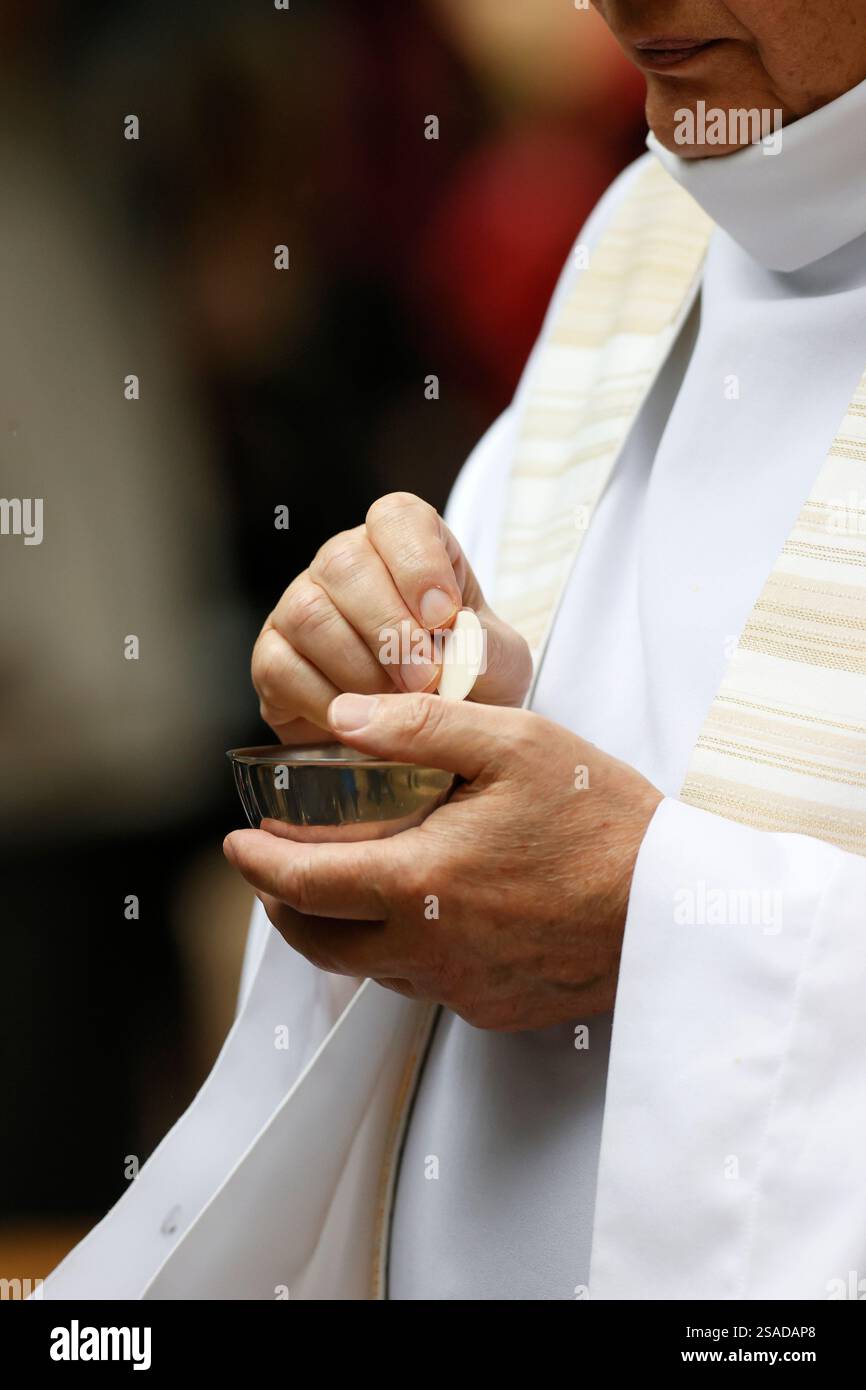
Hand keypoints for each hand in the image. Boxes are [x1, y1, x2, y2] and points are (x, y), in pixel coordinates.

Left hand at [223, 692, 662, 1030]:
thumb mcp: (514, 743)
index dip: (257, 866)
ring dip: (341, 929)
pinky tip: (426, 912)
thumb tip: (342, 716)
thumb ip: (419, 725)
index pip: (303, 885)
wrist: (677, 907)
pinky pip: (422, 985)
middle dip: (282, 906)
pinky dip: (400, 950)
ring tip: (348, 883)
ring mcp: (461, 987)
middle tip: (274, 872)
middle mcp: (429, 949)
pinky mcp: (492, 1007)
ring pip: (368, 968)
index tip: (237, 844)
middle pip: (318, 943)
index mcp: (422, 882)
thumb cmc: (601, 818)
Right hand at [251, 492, 532, 742]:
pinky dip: (326, 700)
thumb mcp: (497, 663)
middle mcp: (344, 564)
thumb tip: (458, 642)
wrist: (432, 738)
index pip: (398, 518)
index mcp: (404, 543)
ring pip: (308, 614)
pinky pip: (281, 667)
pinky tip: (362, 721)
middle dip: (389, 627)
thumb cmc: (467, 682)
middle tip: (426, 679)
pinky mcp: (272, 657)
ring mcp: (299, 606)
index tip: (446, 618)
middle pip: (344, 565)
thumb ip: (486, 648)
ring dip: (359, 667)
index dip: (418, 564)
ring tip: (398, 705)